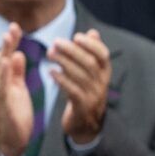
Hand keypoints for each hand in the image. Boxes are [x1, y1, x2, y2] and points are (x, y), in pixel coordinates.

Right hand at [0, 25, 32, 155]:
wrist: (10, 141)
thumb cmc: (14, 114)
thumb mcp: (18, 90)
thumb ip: (16, 72)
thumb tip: (17, 54)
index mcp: (3, 80)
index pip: (7, 57)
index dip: (10, 43)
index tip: (16, 27)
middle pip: (1, 59)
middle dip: (7, 43)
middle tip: (13, 27)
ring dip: (4, 53)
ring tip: (9, 39)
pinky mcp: (2, 104)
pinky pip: (2, 86)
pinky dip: (3, 73)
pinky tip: (6, 62)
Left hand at [49, 30, 110, 144]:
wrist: (87, 123)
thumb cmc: (86, 91)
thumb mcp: (92, 73)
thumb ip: (91, 53)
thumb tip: (93, 32)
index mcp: (105, 73)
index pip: (103, 55)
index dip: (91, 44)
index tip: (76, 36)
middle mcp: (102, 84)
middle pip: (89, 63)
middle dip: (72, 51)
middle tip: (56, 42)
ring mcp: (93, 95)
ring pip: (79, 75)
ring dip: (63, 62)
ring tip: (49, 53)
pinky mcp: (82, 106)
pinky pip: (72, 90)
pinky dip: (61, 79)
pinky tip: (50, 71)